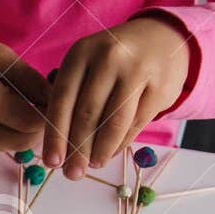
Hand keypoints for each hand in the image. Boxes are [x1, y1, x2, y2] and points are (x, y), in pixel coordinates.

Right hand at [0, 35, 48, 152]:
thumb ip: (28, 77)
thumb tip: (55, 95)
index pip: (31, 119)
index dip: (51, 111)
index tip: (58, 96)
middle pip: (25, 139)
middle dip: (43, 125)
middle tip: (46, 103)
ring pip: (15, 146)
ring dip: (28, 131)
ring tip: (30, 107)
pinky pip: (1, 146)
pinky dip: (13, 134)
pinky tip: (13, 114)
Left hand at [43, 16, 189, 179]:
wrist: (162, 39)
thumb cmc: (113, 61)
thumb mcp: (88, 65)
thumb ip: (72, 96)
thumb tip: (59, 147)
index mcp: (81, 53)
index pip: (63, 99)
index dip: (56, 134)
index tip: (52, 161)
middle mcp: (109, 58)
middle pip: (87, 114)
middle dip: (78, 149)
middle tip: (72, 174)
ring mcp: (137, 71)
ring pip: (114, 123)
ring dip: (100, 151)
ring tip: (92, 165)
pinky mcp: (160, 88)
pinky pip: (135, 125)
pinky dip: (120, 144)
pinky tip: (110, 153)